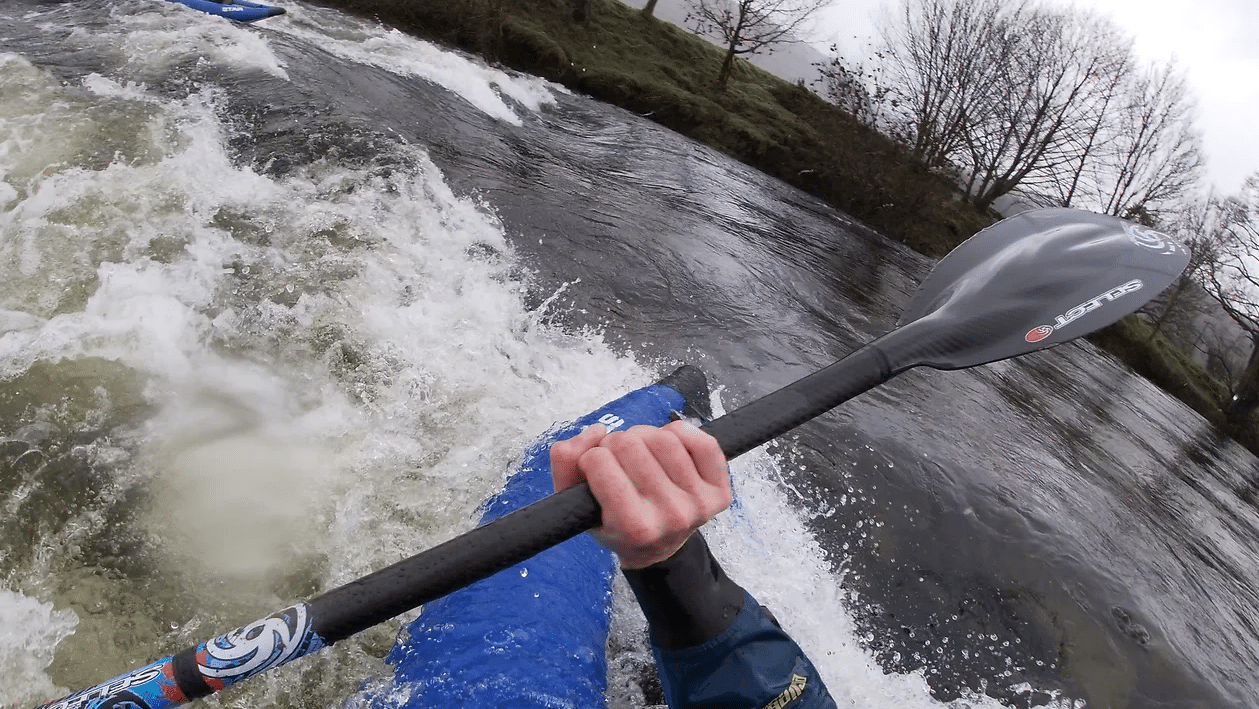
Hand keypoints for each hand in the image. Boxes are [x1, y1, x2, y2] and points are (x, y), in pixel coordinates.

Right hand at [550, 420, 731, 568]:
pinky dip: (682, 432)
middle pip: (631, 444)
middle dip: (615, 444)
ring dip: (645, 436)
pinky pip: (704, 442)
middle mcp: (670, 517)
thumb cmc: (613, 524)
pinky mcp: (720, 492)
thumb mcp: (577, 506)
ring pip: (664, 438)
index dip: (590, 459)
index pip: (598, 462)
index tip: (594, 470)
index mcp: (632, 527)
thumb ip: (566, 464)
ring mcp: (698, 504)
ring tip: (640, 451)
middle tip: (617, 459)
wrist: (657, 549)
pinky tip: (668, 443)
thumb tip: (595, 432)